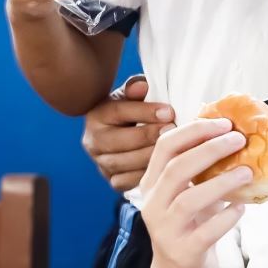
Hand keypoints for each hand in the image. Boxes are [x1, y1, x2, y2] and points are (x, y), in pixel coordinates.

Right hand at [83, 75, 173, 191]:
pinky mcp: (113, 180)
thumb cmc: (138, 110)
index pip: (118, 111)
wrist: (131, 135)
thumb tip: (141, 86)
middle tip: (173, 130)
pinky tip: (166, 166)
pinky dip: (147, 175)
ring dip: (150, 156)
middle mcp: (93, 141)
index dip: (144, 112)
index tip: (169, 111)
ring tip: (174, 147)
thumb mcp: (136, 95)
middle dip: (148, 135)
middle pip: (118, 140)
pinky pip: (128, 181)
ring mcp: (101, 163)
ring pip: (123, 163)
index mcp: (97, 115)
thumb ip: (137, 88)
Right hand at [138, 118, 247, 267]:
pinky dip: (226, 217)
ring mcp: (166, 230)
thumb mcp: (189, 195)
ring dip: (221, 182)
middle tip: (239, 139)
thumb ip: (201, 171)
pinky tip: (241, 207)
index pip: (165, 148)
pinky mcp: (183, 251)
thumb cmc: (189, 227)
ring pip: (189, 200)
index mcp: (153, 185)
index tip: (223, 123)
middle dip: (209, 149)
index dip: (193, 131)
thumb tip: (234, 136)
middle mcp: (153, 205)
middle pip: (176, 168)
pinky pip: (206, 231)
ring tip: (247, 171)